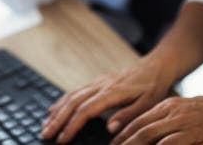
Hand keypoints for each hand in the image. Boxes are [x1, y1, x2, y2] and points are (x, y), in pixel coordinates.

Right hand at [42, 59, 172, 142]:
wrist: (157, 65)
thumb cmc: (154, 86)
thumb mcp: (149, 104)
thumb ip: (128, 115)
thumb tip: (110, 128)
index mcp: (112, 92)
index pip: (86, 110)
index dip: (72, 125)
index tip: (62, 139)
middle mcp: (101, 85)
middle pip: (73, 102)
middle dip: (58, 120)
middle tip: (45, 134)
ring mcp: (98, 82)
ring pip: (72, 95)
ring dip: (57, 111)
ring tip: (46, 125)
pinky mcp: (98, 82)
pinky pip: (76, 91)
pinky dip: (62, 101)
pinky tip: (55, 109)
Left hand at [111, 95, 202, 144]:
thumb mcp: (185, 111)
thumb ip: (167, 121)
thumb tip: (149, 135)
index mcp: (168, 106)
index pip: (138, 120)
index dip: (124, 134)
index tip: (113, 144)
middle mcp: (173, 113)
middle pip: (141, 130)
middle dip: (125, 143)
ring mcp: (184, 123)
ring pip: (153, 138)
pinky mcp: (197, 135)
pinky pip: (172, 144)